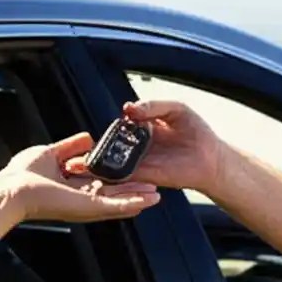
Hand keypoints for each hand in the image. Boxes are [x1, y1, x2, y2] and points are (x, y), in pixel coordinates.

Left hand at [0, 132, 160, 222]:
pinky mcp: (86, 208)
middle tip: (154, 189)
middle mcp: (81, 199)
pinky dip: (132, 203)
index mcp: (73, 187)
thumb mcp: (51, 153)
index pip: (101, 184)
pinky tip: (147, 201)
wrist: (11, 191)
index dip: (118, 179)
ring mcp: (85, 205)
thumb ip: (71, 146)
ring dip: (138, 199)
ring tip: (157, 196)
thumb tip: (88, 138)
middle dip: (134, 192)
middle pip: (113, 195)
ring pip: (118, 203)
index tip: (135, 172)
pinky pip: (114, 207)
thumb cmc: (21, 175)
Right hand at [67, 101, 225, 195]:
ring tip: (73, 167)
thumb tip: (128, 108)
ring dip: (94, 166)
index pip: (118, 130)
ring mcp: (141, 162)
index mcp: (142, 129)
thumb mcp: (175, 108)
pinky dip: (110, 174)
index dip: (103, 134)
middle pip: (110, 149)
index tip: (84, 138)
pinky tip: (95, 173)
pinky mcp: (146, 175)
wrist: (211, 156)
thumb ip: (152, 105)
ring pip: (113, 164)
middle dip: (91, 153)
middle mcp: (138, 147)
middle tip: (70, 155)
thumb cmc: (196, 130)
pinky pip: (124, 175)